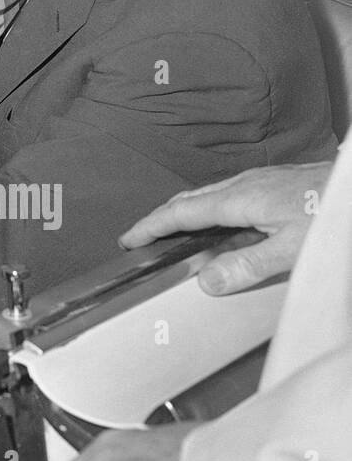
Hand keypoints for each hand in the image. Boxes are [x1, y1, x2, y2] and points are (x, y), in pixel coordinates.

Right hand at [120, 160, 331, 294]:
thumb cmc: (334, 214)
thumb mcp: (292, 249)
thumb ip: (248, 266)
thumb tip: (207, 280)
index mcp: (239, 200)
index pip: (181, 213)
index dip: (151, 226)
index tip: (129, 238)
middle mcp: (244, 185)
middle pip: (189, 199)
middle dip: (161, 218)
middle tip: (142, 236)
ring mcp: (260, 180)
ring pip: (208, 194)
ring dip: (185, 212)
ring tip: (174, 231)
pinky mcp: (274, 182)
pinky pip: (227, 193)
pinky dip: (209, 208)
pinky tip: (223, 222)